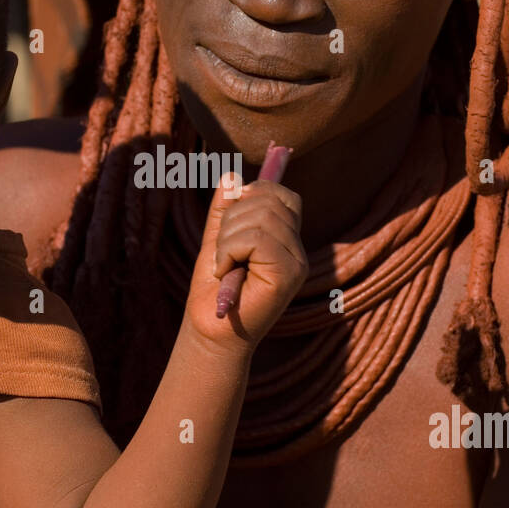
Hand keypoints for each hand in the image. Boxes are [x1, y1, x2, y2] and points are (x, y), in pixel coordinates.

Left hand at [187, 174, 307, 347]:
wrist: (210, 331)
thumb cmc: (215, 290)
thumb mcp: (218, 240)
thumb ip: (225, 211)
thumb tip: (231, 176)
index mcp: (287, 239)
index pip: (283, 196)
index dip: (254, 194)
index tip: (230, 219)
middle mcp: (298, 250)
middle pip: (270, 200)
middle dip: (233, 218)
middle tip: (224, 252)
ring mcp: (296, 263)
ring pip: (261, 217)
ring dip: (228, 238)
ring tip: (224, 265)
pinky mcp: (288, 275)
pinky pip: (256, 238)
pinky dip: (229, 250)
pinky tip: (226, 273)